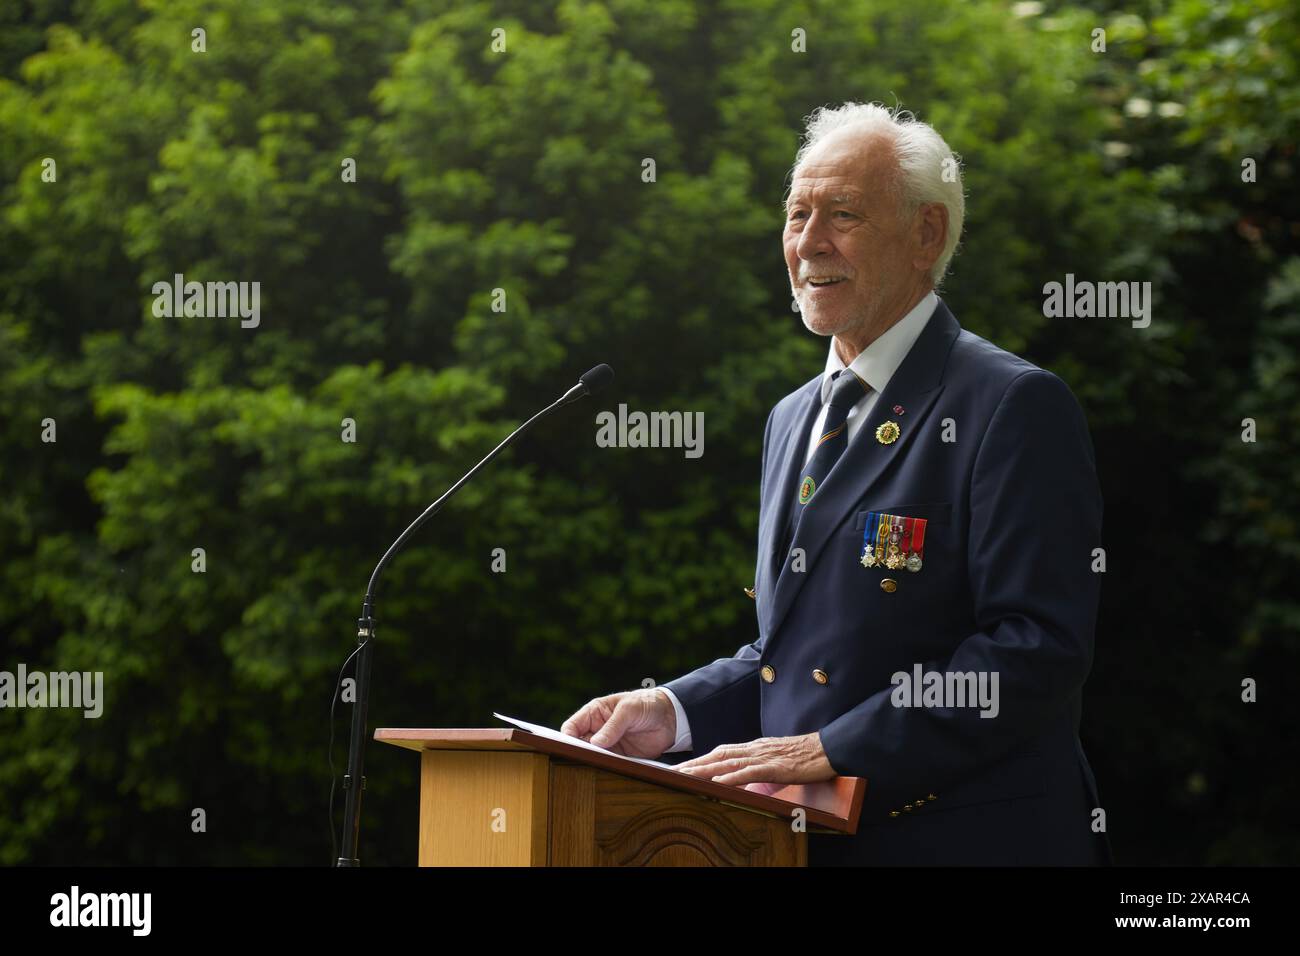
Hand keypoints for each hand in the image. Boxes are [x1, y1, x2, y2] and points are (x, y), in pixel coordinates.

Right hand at [560, 688, 676, 758]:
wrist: (672, 718)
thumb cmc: (647, 704)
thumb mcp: (629, 710)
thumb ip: (613, 725)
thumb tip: (595, 743)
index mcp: (594, 713)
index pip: (572, 726)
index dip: (566, 737)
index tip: (567, 748)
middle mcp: (597, 730)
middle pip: (579, 745)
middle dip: (578, 753)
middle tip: (581, 761)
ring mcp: (608, 745)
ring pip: (592, 757)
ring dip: (593, 762)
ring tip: (596, 767)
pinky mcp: (620, 757)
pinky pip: (608, 764)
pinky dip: (607, 768)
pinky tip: (608, 772)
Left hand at [674, 732, 835, 786]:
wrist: (828, 748)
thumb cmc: (805, 756)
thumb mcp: (776, 761)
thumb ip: (759, 767)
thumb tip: (743, 778)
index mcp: (754, 748)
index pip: (721, 753)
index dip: (699, 759)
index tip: (680, 768)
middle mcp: (754, 749)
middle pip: (718, 756)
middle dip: (693, 764)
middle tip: (671, 773)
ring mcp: (764, 756)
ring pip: (728, 762)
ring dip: (704, 770)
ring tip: (685, 777)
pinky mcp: (775, 766)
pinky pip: (750, 772)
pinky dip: (732, 777)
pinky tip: (718, 782)